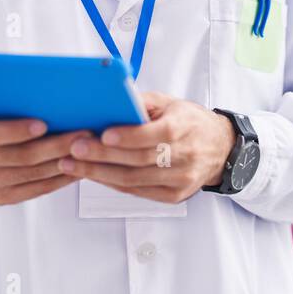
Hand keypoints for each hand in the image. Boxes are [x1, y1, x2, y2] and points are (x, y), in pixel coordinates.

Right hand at [0, 108, 92, 205]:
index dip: (19, 130)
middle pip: (23, 156)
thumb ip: (11, 100)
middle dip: (57, 145)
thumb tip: (45, 87)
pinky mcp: (3, 197)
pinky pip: (37, 190)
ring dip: (65, 163)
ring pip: (34, 175)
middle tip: (83, 135)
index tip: (44, 124)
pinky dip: (60, 179)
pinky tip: (78, 168)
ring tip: (87, 150)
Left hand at [58, 92, 237, 203]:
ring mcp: (180, 180)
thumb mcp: (169, 102)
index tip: (103, 134)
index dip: (129, 136)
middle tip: (74, 149)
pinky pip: (137, 191)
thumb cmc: (188, 121)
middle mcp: (185, 156)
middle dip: (103, 156)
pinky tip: (92, 174)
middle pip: (139, 160)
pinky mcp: (174, 195)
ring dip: (99, 173)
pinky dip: (112, 183)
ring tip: (72, 164)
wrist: (220, 148)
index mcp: (184, 128)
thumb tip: (112, 98)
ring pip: (134, 180)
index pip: (156, 135)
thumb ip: (141, 101)